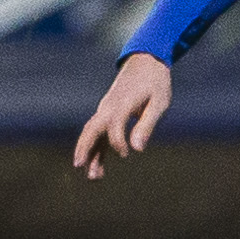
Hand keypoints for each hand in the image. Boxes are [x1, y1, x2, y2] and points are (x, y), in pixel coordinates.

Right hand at [72, 53, 170, 180]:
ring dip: (90, 153)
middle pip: (91, 129)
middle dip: (85, 148)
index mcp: (122, 103)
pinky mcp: (108, 114)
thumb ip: (147, 124)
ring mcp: (106, 110)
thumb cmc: (155, 82)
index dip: (117, 142)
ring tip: (93, 177)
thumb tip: (137, 149)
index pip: (113, 125)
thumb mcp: (159, 102)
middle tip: (80, 166)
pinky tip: (98, 167)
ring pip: (92, 133)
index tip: (126, 154)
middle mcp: (109, 107)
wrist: (145, 61)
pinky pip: (98, 133)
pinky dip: (96, 149)